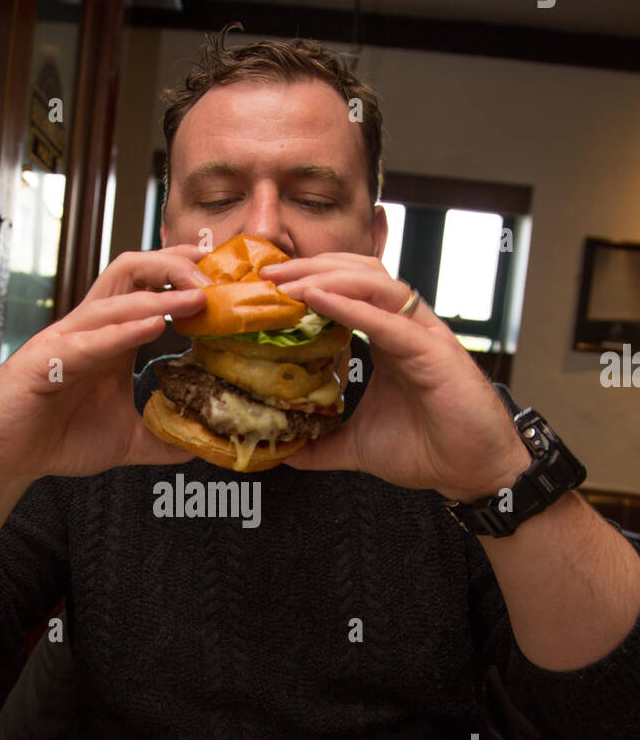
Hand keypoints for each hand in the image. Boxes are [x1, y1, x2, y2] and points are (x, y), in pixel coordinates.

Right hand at [0, 246, 209, 480]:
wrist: (5, 459)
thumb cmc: (56, 436)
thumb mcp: (127, 439)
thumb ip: (163, 437)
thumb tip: (203, 443)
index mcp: (110, 339)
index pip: (148, 286)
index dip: (184, 274)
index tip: (224, 276)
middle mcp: (90, 330)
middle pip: (132, 272)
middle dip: (175, 266)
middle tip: (217, 279)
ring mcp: (66, 342)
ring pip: (114, 301)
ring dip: (160, 295)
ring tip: (199, 296)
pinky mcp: (44, 363)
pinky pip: (86, 341)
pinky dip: (120, 331)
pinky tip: (152, 326)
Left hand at [259, 252, 530, 500]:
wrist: (472, 473)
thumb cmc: (429, 449)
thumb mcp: (358, 444)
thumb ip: (323, 442)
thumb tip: (287, 451)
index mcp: (388, 338)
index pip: (348, 290)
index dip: (309, 280)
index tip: (267, 287)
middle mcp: (406, 326)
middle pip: (357, 273)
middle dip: (311, 267)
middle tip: (268, 274)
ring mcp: (422, 335)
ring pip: (375, 283)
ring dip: (328, 277)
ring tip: (288, 283)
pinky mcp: (434, 352)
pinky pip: (390, 320)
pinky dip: (353, 306)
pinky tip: (319, 299)